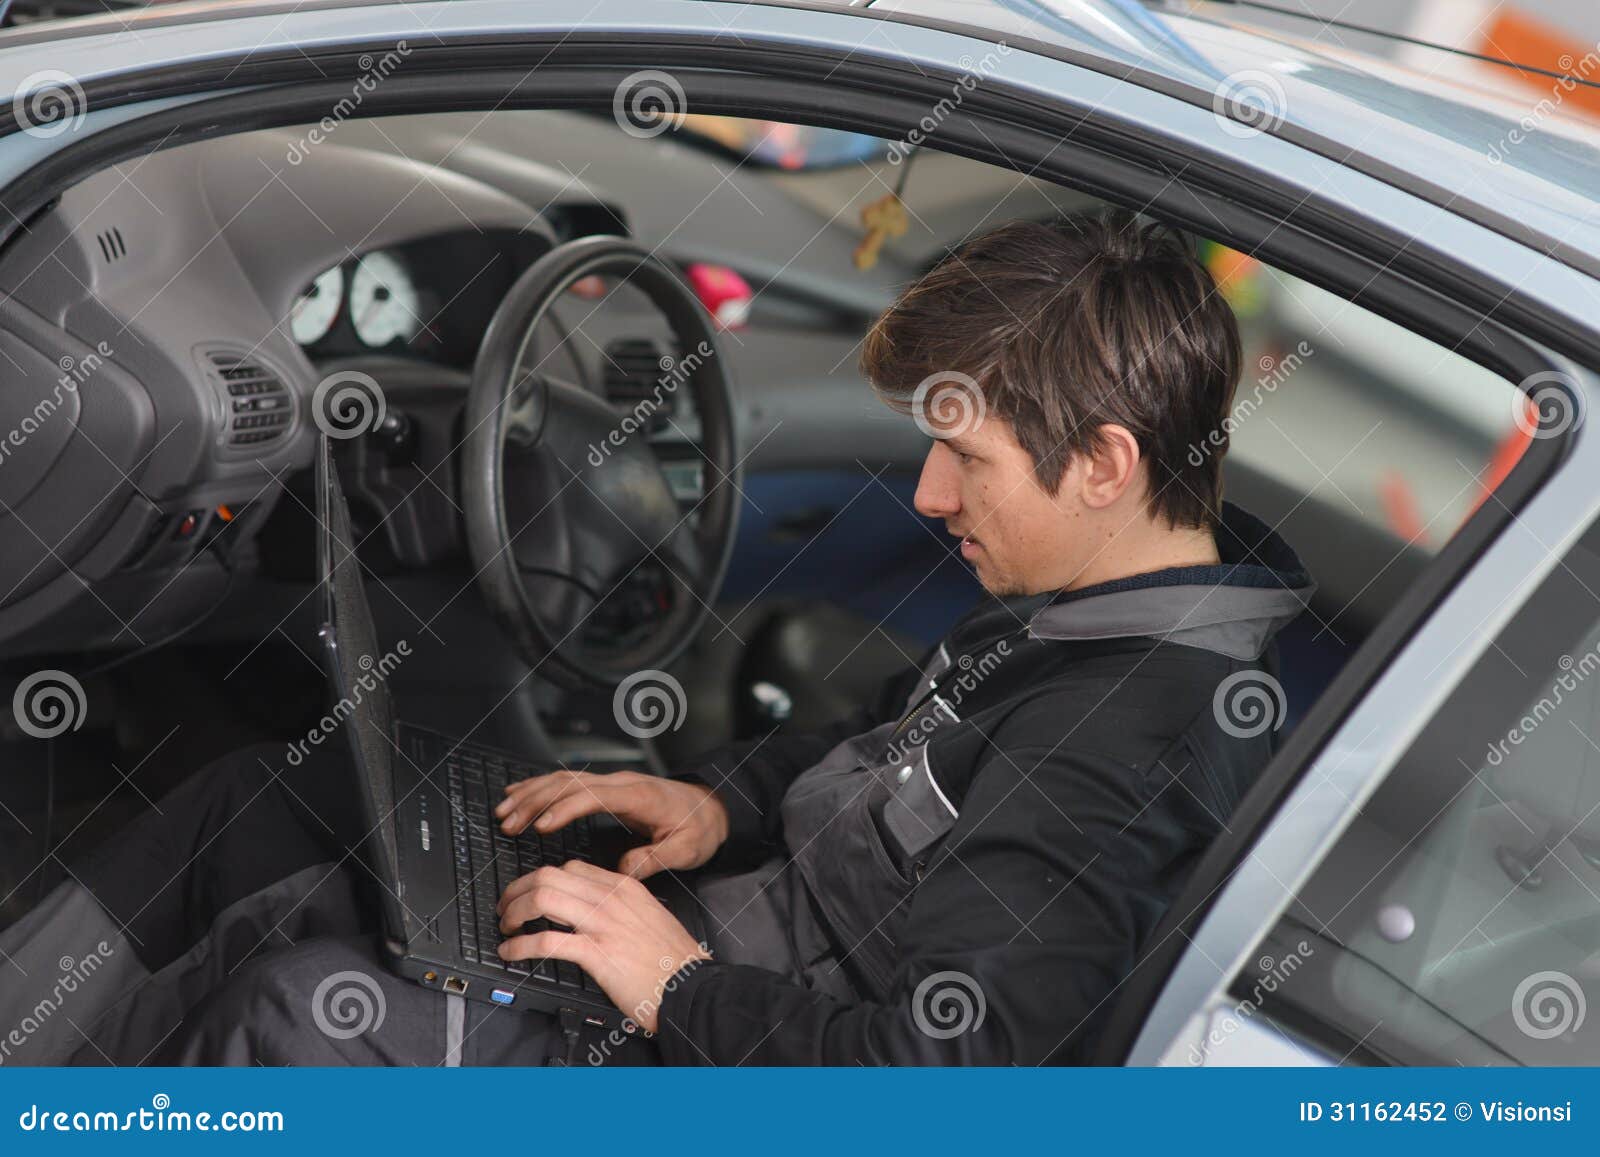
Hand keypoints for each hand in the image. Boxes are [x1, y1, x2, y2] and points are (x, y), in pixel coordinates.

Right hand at [494, 769, 728, 878]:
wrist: (712, 807)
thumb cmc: (699, 828)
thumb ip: (655, 858)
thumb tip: (623, 868)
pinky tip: (519, 793)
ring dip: (531, 793)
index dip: (563, 809)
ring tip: (504, 811)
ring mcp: (612, 782)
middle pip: (569, 784)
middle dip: (534, 801)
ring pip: (563, 779)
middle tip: (508, 823)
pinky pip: (567, 781)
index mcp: (638, 796)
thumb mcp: (685, 848)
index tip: (539, 827)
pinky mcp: (607, 787)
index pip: (592, 796)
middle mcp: (620, 783)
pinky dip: (539, 787)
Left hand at [496, 861, 709, 1033]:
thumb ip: (619, 908)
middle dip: (518, 891)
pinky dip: (520, 946)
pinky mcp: (597, 953)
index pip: (569, 868)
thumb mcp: (649, 917)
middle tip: (506, 908)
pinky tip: (511, 952)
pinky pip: (546, 940)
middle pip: (549, 876)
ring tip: (506, 927)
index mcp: (624, 887)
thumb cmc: (674, 960)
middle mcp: (611, 899)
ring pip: (542, 899)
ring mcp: (603, 924)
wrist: (691, 986)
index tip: (528, 893)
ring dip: (514, 913)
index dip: (539, 879)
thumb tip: (587, 911)